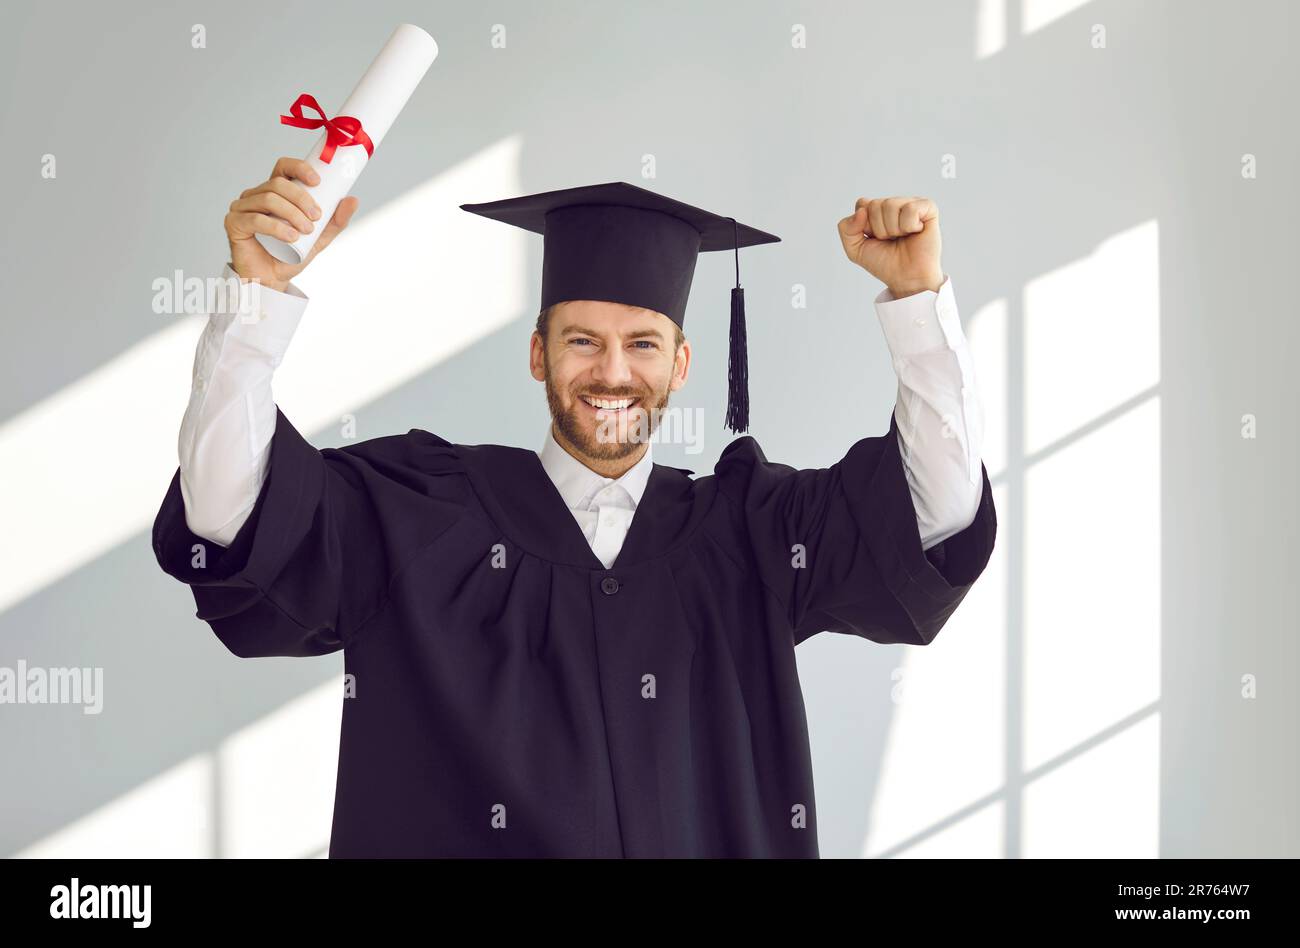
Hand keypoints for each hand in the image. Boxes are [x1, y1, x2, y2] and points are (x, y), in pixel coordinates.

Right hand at [224, 157, 359, 292]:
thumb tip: (353, 199)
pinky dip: (276, 227)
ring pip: (268, 199)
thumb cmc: (292, 255)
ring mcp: (242, 207)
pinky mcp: (234, 223)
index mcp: (275, 191)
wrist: (273, 279)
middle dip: (301, 198)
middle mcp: (256, 195)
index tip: (318, 182)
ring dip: (291, 213)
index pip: (284, 167)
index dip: (299, 168)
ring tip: (305, 231)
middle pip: (278, 184)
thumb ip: (335, 221)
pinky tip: (291, 237)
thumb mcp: (319, 237)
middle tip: (316, 217)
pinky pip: (255, 219)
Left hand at [837, 196, 942, 297]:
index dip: (865, 226)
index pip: (862, 204)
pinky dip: (909, 226)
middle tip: (890, 240)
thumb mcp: (855, 250)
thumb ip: (846, 229)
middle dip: (879, 229)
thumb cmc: (885, 263)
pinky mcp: (928, 208)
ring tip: (902, 237)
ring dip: (894, 229)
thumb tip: (861, 210)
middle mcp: (893, 205)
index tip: (874, 239)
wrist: (906, 279)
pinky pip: (910, 208)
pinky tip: (915, 232)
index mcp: (877, 211)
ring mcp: (911, 205)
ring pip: (890, 205)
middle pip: (875, 205)